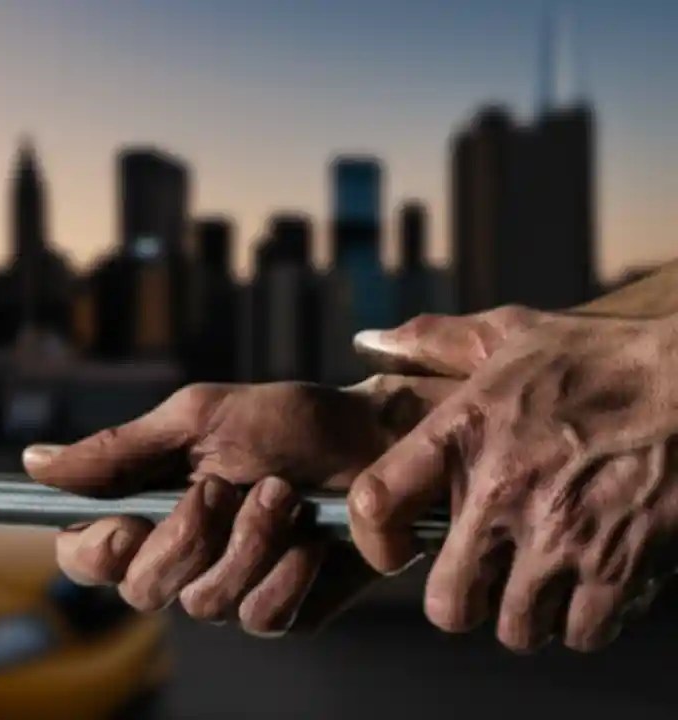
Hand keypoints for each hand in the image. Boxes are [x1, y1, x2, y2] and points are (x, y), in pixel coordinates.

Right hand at [23, 376, 456, 635]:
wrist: (379, 440)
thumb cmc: (289, 420)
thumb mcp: (198, 418)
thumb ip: (117, 450)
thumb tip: (33, 461)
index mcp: (149, 508)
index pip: (84, 555)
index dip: (93, 552)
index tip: (128, 523)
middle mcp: (183, 556)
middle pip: (140, 589)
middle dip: (185, 537)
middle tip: (223, 487)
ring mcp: (233, 588)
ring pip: (205, 602)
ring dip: (248, 542)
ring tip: (284, 494)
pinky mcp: (287, 611)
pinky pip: (262, 616)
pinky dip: (288, 571)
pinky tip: (312, 538)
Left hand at [348, 312, 677, 652]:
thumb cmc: (606, 355)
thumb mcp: (513, 333)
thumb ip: (435, 342)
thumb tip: (369, 343)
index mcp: (464, 432)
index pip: (375, 504)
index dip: (375, 542)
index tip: (397, 549)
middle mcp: (502, 491)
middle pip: (448, 604)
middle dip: (463, 602)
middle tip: (483, 582)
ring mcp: (560, 534)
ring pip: (516, 627)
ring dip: (527, 613)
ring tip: (541, 583)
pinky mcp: (620, 566)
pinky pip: (581, 633)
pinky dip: (585, 620)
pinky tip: (592, 586)